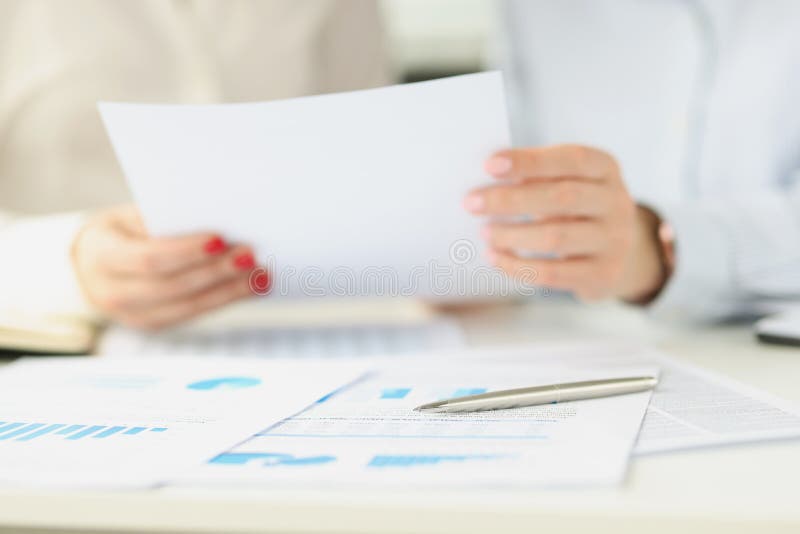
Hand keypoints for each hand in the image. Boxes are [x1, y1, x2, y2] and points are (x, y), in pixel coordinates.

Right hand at [71, 205, 266, 328]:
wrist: (89, 263)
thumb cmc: (122, 230)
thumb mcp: (131, 216)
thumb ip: (165, 220)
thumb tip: (220, 219)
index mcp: (103, 256)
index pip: (149, 258)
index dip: (186, 250)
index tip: (221, 238)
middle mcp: (113, 292)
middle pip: (173, 286)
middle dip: (216, 272)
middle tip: (251, 255)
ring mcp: (133, 315)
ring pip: (188, 307)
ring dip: (230, 290)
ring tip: (261, 274)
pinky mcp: (154, 324)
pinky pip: (193, 314)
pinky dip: (226, 299)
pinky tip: (252, 287)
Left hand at [464, 145, 665, 301]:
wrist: (619, 253)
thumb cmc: (577, 208)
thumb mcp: (569, 181)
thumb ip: (538, 176)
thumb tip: (487, 181)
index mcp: (605, 168)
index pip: (570, 159)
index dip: (530, 161)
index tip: (490, 165)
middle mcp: (616, 202)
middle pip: (562, 198)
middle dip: (511, 200)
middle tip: (472, 202)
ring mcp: (613, 240)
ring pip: (556, 238)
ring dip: (511, 235)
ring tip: (484, 233)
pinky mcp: (602, 274)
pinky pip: (552, 273)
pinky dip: (517, 266)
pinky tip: (495, 257)